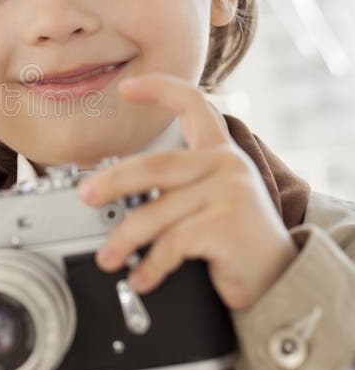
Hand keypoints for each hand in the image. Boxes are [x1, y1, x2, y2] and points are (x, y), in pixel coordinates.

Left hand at [78, 73, 297, 310]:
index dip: (160, 88)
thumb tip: (110, 198)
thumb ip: (173, 191)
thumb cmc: (236, 245)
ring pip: (158, 210)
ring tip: (108, 258)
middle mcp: (227, 165)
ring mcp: (230, 192)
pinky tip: (140, 278)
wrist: (284, 283)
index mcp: (220, 154)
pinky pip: (172, 242)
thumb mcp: (207, 205)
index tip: (127, 86)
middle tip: (85, 195)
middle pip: (156, 164)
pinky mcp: (228, 224)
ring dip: (125, 237)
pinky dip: (150, 264)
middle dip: (114, 180)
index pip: (194, 105)